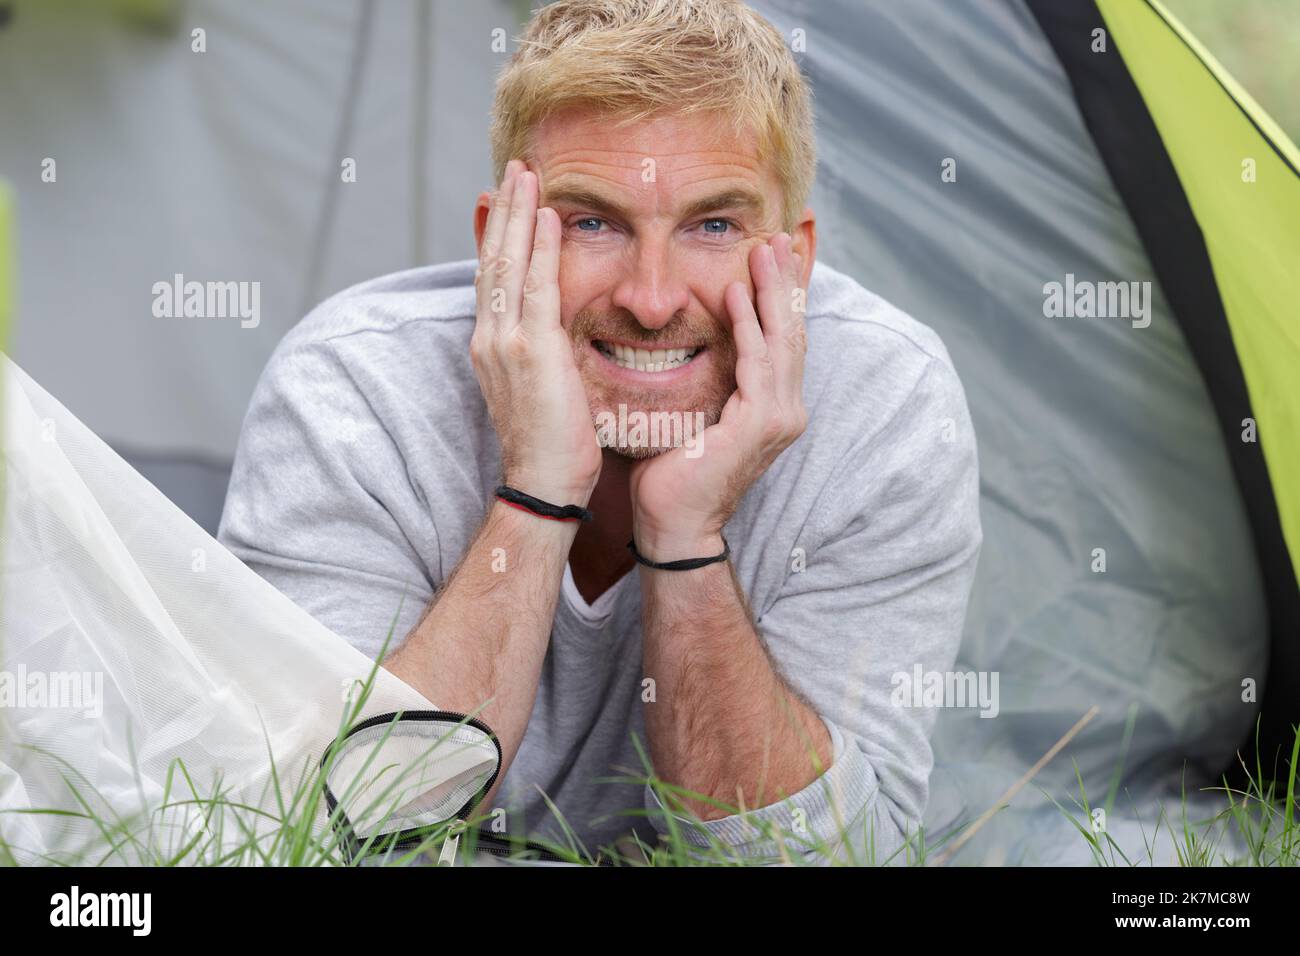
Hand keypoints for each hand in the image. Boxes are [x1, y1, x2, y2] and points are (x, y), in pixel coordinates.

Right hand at [471, 159, 600, 504]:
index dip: (501, 236)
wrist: (543, 485)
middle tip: (517, 168)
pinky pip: (536, 287)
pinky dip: (540, 248)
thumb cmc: (552, 446)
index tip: (513, 199)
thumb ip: (543, 352)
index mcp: (491, 346)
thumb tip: (556, 331)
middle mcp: (489, 338)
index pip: (494, 278)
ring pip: (508, 263)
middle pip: (494, 259)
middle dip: (505, 211)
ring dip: (519, 214)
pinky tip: (548, 216)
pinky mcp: (531, 351)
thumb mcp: (542, 388)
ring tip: (528, 175)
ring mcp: (505, 343)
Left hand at [629, 232, 807, 560]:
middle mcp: (786, 410)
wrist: (671, 522)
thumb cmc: (672, 470)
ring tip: (762, 249)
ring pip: (781, 340)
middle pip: (791, 332)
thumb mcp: (692, 409)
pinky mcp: (759, 425)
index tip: (773, 254)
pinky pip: (755, 363)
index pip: (782, 339)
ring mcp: (778, 418)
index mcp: (772, 406)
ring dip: (771, 291)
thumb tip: (687, 334)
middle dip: (785, 282)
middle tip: (777, 236)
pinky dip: (746, 326)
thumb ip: (705, 374)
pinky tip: (736, 293)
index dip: (781, 296)